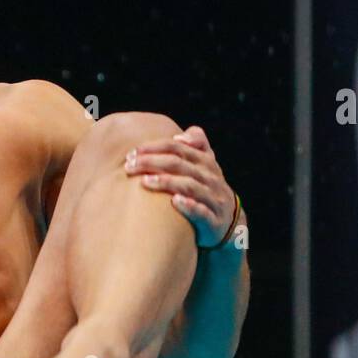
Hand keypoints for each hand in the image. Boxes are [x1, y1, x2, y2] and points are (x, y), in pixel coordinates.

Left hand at [124, 125, 236, 246]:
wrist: (229, 221)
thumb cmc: (206, 188)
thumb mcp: (205, 164)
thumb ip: (196, 144)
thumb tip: (179, 136)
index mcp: (205, 161)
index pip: (177, 148)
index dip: (154, 148)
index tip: (131, 153)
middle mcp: (210, 177)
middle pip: (179, 164)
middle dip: (153, 163)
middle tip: (129, 166)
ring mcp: (213, 198)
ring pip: (190, 186)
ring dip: (167, 182)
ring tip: (145, 182)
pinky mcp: (214, 220)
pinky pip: (203, 211)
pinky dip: (189, 206)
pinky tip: (174, 202)